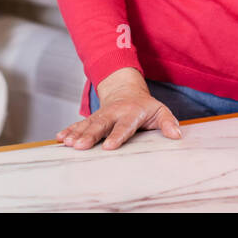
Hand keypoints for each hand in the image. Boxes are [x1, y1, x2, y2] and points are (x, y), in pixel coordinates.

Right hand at [55, 67, 183, 150]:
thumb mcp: (160, 111)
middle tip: (80, 146)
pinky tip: (60, 138)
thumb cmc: (145, 107)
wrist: (126, 91)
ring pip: (87, 124)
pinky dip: (69, 130)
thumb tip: (176, 135)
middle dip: (90, 135)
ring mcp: (101, 115)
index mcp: (131, 113)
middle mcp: (114, 113)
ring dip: (76, 133)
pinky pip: (79, 124)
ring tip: (67, 143)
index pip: (124, 126)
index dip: (116, 136)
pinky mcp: (92, 118)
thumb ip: (168, 123)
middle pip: (101, 125)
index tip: (108, 146)